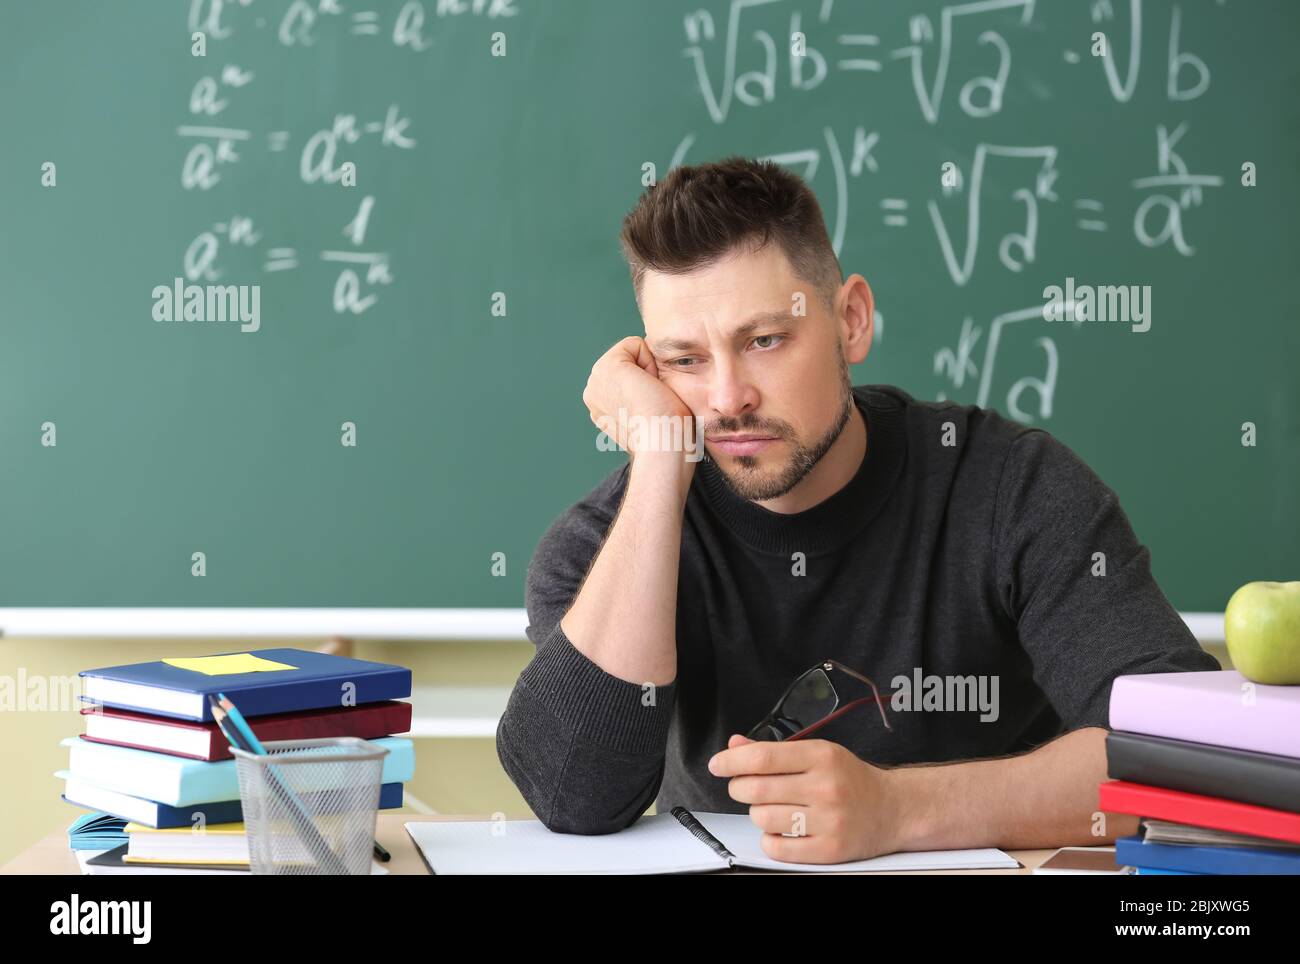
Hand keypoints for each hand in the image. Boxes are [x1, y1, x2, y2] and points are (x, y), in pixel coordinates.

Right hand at [582, 336, 694, 458]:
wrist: (663, 447)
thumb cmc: (667, 438)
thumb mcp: (648, 415)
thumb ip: (640, 399)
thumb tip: (653, 388)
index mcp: (600, 404)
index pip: (628, 373)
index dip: (649, 382)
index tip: (652, 407)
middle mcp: (593, 391)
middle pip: (629, 360)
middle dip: (646, 375)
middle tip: (653, 403)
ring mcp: (596, 379)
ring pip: (632, 353)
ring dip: (648, 371)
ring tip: (651, 398)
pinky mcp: (608, 367)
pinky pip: (635, 344)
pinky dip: (650, 361)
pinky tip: (650, 388)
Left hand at [708, 734, 910, 862]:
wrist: (894, 809)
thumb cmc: (851, 780)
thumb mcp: (817, 753)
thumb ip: (774, 750)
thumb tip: (735, 746)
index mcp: (821, 756)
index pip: (762, 757)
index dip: (731, 761)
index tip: (717, 764)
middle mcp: (825, 787)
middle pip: (756, 789)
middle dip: (739, 788)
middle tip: (744, 787)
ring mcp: (829, 820)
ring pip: (763, 818)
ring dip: (757, 814)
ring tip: (773, 808)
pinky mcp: (830, 850)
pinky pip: (778, 848)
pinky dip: (770, 839)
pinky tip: (782, 830)